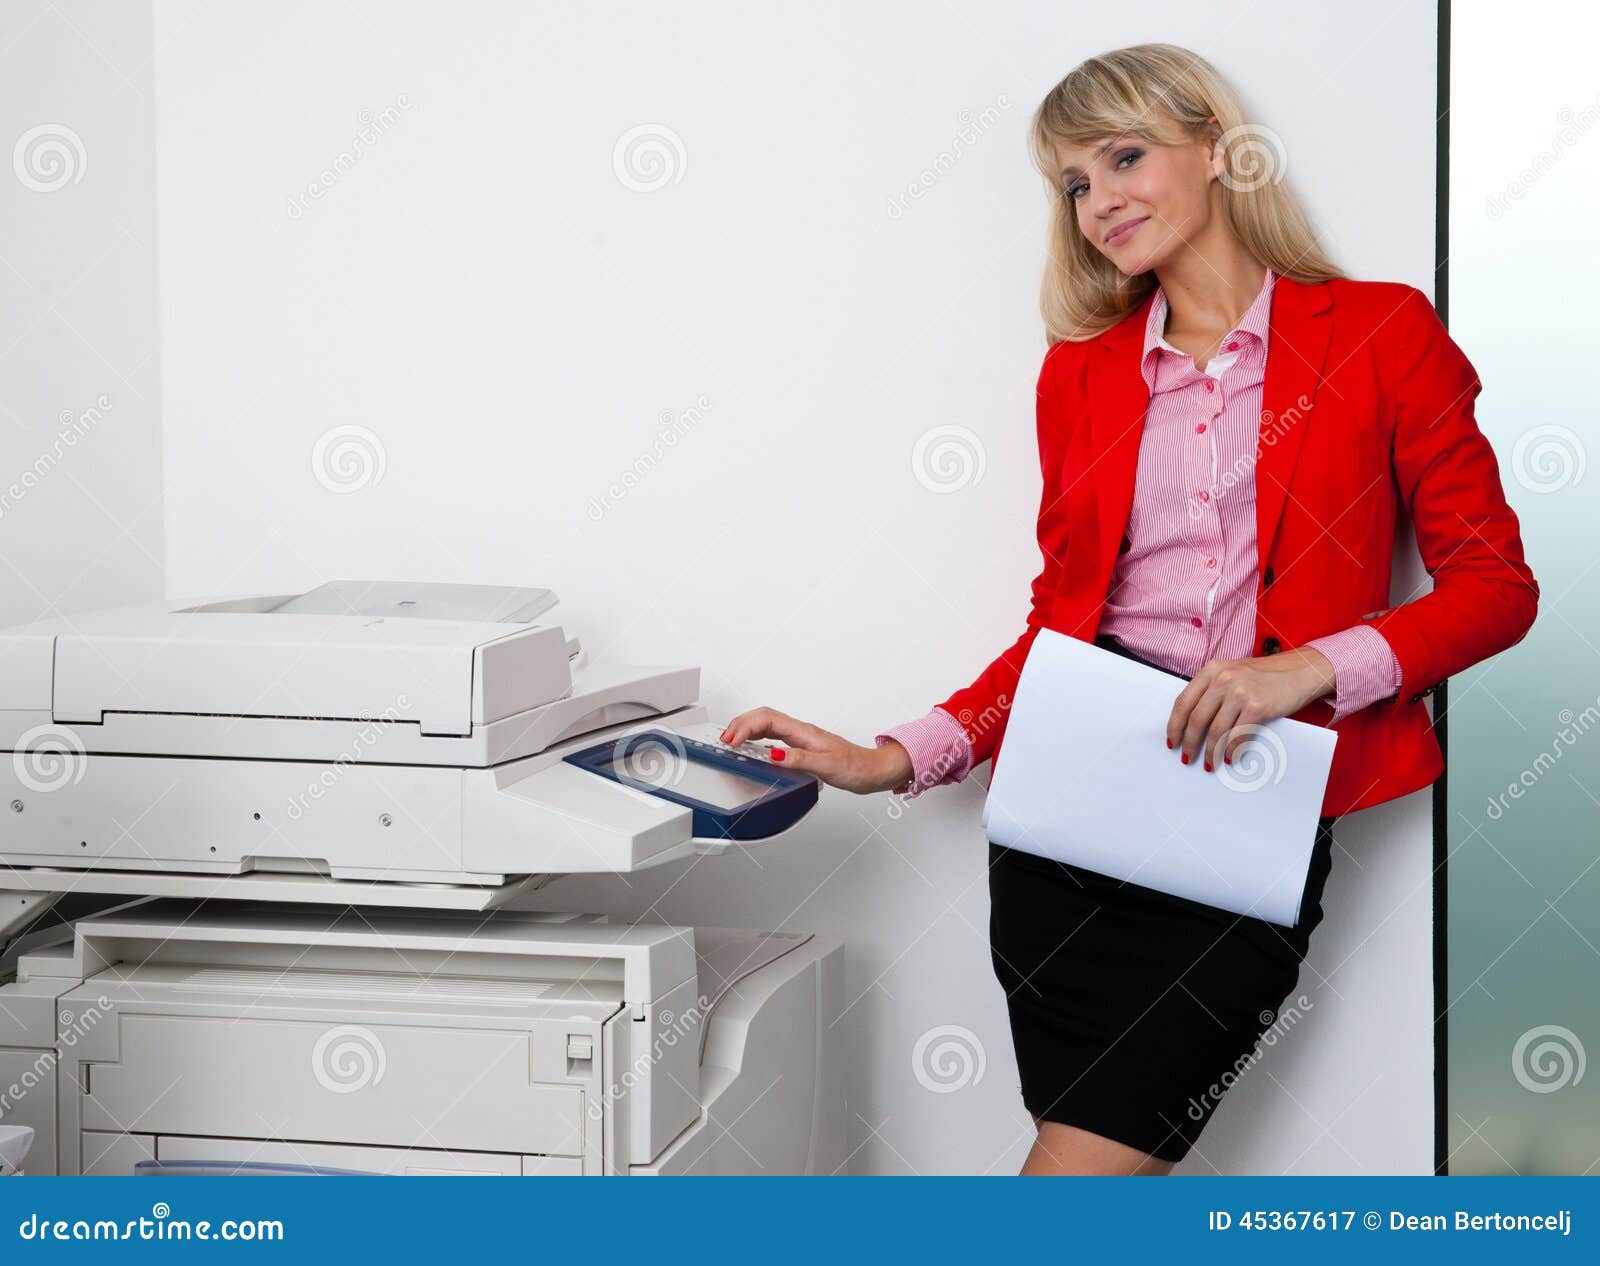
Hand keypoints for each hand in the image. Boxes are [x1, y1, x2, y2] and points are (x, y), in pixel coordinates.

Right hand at [720, 707, 912, 794]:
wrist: (872, 770)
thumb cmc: (855, 767)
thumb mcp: (827, 766)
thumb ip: (798, 760)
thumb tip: (773, 755)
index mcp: (803, 732)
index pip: (767, 719)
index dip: (745, 726)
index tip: (731, 740)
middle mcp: (800, 731)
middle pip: (762, 717)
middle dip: (739, 724)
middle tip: (724, 739)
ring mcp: (800, 738)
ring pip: (766, 724)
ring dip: (746, 729)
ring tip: (731, 740)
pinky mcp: (802, 746)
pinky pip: (773, 736)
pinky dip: (757, 738)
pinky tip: (752, 747)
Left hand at [1165, 648, 1335, 771]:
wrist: (1300, 671)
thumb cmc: (1265, 676)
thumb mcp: (1232, 673)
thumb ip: (1212, 690)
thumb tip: (1191, 723)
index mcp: (1211, 670)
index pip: (1183, 702)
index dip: (1174, 725)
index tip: (1172, 741)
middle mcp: (1223, 678)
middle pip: (1196, 718)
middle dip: (1190, 743)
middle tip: (1188, 757)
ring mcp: (1240, 691)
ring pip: (1216, 730)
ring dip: (1211, 752)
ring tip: (1210, 763)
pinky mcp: (1257, 705)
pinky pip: (1238, 735)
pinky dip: (1231, 750)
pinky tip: (1229, 757)